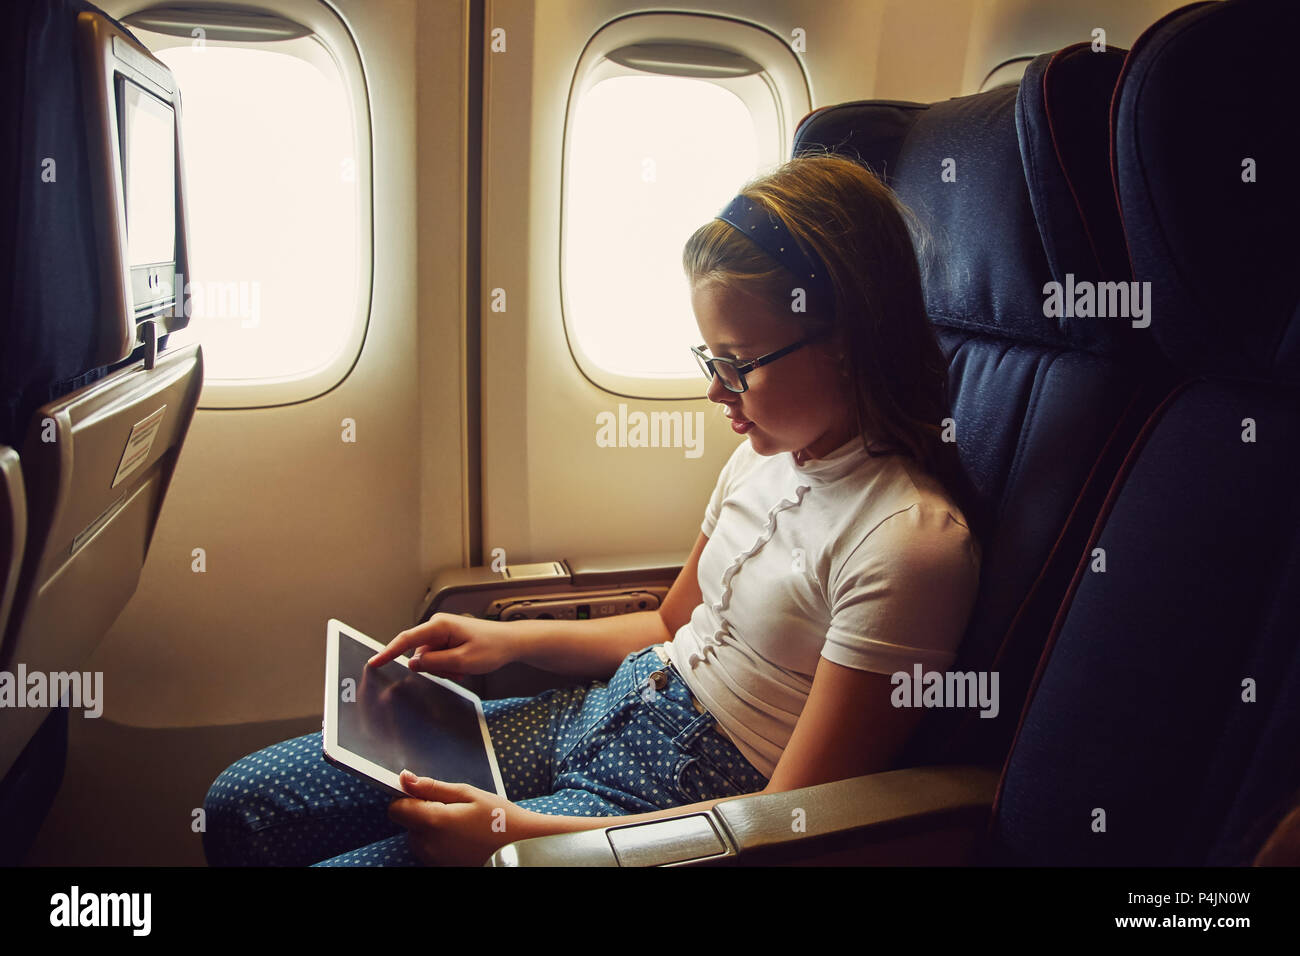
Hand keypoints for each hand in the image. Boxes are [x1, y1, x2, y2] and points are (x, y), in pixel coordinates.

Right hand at [367, 613, 514, 678]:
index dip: (388, 652)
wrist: (510, 642)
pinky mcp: (447, 639)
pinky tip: (464, 666)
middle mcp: (437, 626)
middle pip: (420, 655)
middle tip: (458, 670)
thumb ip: (434, 663)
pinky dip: (448, 666)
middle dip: (435, 668)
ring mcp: (442, 632)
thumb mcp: (462, 661)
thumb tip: (412, 663)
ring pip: (429, 659)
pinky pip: (438, 658)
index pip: (406, 640)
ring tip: (464, 667)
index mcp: (439, 626)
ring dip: (444, 668)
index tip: (374, 662)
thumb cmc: (492, 648)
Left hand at [388, 771, 534, 865]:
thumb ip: (433, 787)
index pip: (396, 809)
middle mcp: (427, 845)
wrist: (520, 849)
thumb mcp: (469, 794)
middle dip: (425, 813)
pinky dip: (440, 843)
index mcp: (433, 822)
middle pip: (408, 823)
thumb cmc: (499, 818)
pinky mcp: (439, 868)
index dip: (408, 799)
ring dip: (432, 829)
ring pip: (418, 837)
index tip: (426, 795)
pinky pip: (429, 850)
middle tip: (456, 810)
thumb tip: (405, 778)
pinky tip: (463, 839)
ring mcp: (433, 860)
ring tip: (463, 826)